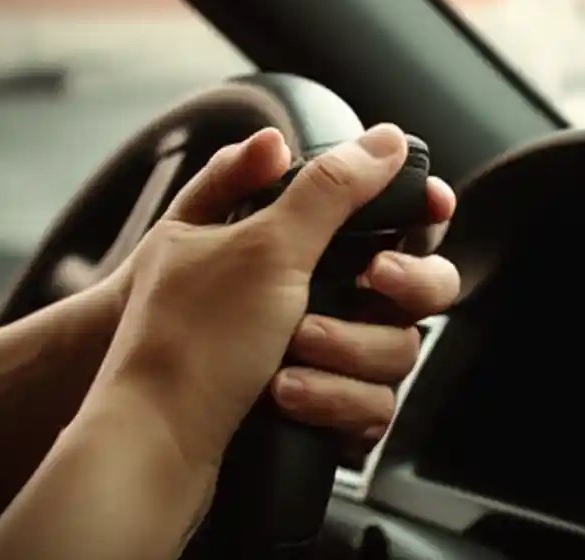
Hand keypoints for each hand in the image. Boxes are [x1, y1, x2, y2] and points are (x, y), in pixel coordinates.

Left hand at [89, 124, 458, 468]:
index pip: (386, 212)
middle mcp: (311, 290)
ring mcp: (320, 349)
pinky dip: (333, 400)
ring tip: (288, 356)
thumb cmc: (189, 341)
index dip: (420, 208)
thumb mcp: (262, 247)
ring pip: (396, 348)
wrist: (154, 446)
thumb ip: (331, 187)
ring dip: (348, 353)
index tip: (430, 208)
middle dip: (403, 287)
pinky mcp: (323, 403)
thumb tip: (383, 139)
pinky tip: (288, 396)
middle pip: (412, 285)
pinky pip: (371, 403)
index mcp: (293, 238)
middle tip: (371, 282)